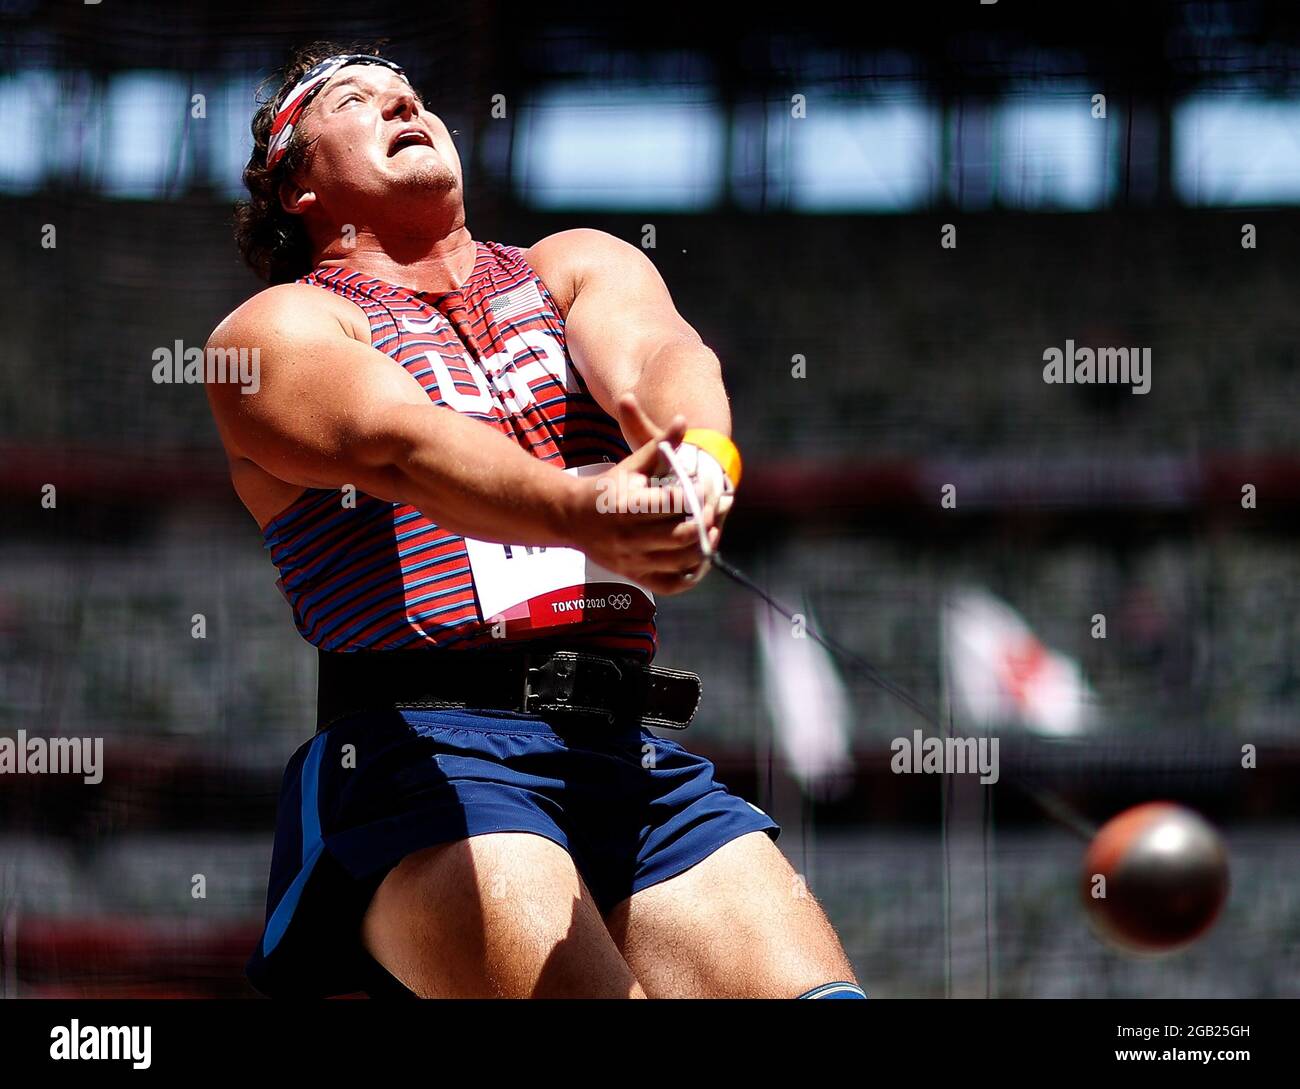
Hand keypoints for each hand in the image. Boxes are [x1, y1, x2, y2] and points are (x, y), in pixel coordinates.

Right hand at [561, 403, 717, 594]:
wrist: (572, 518)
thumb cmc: (607, 488)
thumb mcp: (631, 466)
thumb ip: (660, 446)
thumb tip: (684, 420)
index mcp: (628, 507)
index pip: (673, 502)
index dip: (696, 494)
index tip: (705, 487)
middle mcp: (629, 537)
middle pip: (682, 534)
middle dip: (704, 521)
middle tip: (715, 509)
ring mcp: (633, 560)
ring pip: (681, 560)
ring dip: (703, 546)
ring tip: (711, 530)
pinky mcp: (635, 576)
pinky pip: (670, 584)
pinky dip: (689, 576)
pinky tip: (699, 558)